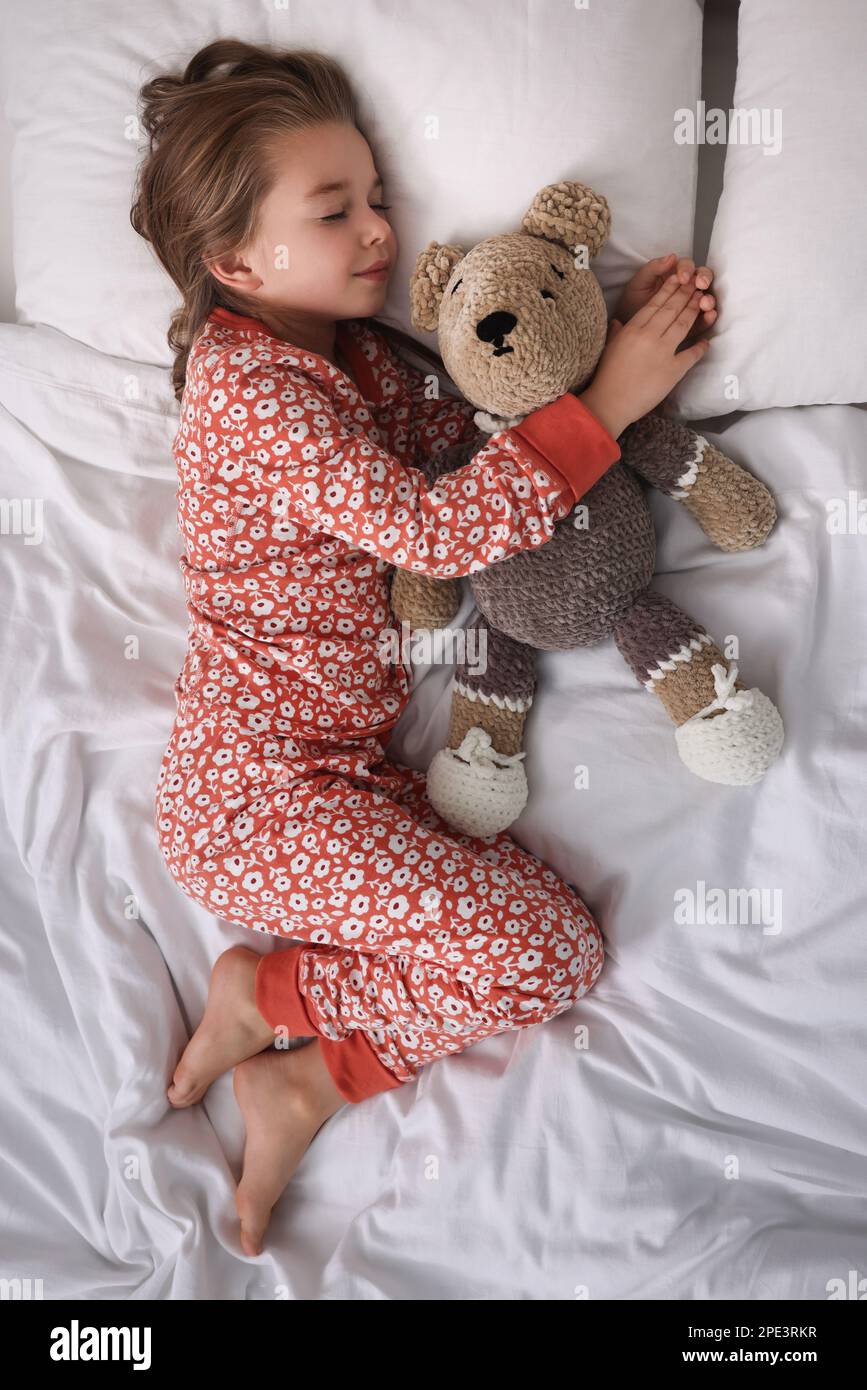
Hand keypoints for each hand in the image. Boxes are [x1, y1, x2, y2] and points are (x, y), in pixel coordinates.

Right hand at [579, 274, 711, 437]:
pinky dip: (700, 347)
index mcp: (632, 328)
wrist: (610, 402)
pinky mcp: (672, 370)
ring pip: (683, 325)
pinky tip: (706, 341)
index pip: (655, 303)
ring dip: (695, 311)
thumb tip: (618, 321)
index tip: (678, 278)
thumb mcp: (609, 347)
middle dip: (686, 294)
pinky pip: (691, 354)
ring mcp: (662, 352)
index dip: (669, 289)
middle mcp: (649, 336)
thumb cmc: (607, 376)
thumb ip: (617, 331)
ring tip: (703, 301)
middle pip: (672, 309)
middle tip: (696, 283)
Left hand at [615, 253, 715, 346]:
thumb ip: (653, 268)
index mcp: (674, 274)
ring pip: (706, 297)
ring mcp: (690, 305)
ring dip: (708, 299)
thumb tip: (672, 257)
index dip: (687, 269)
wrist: (626, 325)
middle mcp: (685, 287)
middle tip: (700, 285)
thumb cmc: (632, 301)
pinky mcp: (692, 323)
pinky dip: (709, 317)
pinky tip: (709, 315)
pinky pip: (704, 319)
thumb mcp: (639, 283)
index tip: (682, 277)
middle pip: (702, 278)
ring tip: (704, 303)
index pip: (687, 266)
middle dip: (704, 279)